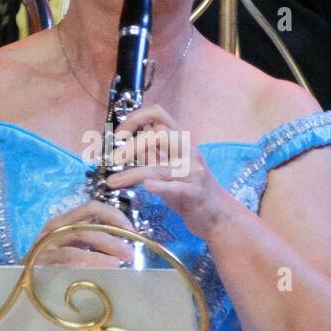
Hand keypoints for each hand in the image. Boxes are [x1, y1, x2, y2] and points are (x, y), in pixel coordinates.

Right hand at [29, 201, 137, 268]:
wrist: (21, 283)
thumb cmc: (52, 267)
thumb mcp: (73, 250)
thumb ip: (93, 245)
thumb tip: (126, 249)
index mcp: (64, 222)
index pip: (92, 207)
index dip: (115, 216)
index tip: (132, 231)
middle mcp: (54, 229)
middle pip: (88, 226)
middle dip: (114, 238)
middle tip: (131, 254)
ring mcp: (46, 245)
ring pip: (78, 241)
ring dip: (103, 252)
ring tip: (119, 264)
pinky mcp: (39, 262)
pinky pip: (66, 259)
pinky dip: (85, 263)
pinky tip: (100, 271)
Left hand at [103, 104, 238, 241]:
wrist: (218, 216)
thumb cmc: (190, 191)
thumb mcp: (170, 168)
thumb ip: (152, 153)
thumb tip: (128, 139)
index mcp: (180, 142)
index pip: (159, 114)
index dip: (135, 119)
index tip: (119, 135)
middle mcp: (188, 152)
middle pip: (158, 135)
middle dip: (131, 146)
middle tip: (112, 160)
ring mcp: (194, 172)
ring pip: (160, 167)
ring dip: (132, 174)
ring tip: (112, 182)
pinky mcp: (196, 193)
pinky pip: (176, 187)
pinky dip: (160, 186)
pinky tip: (147, 187)